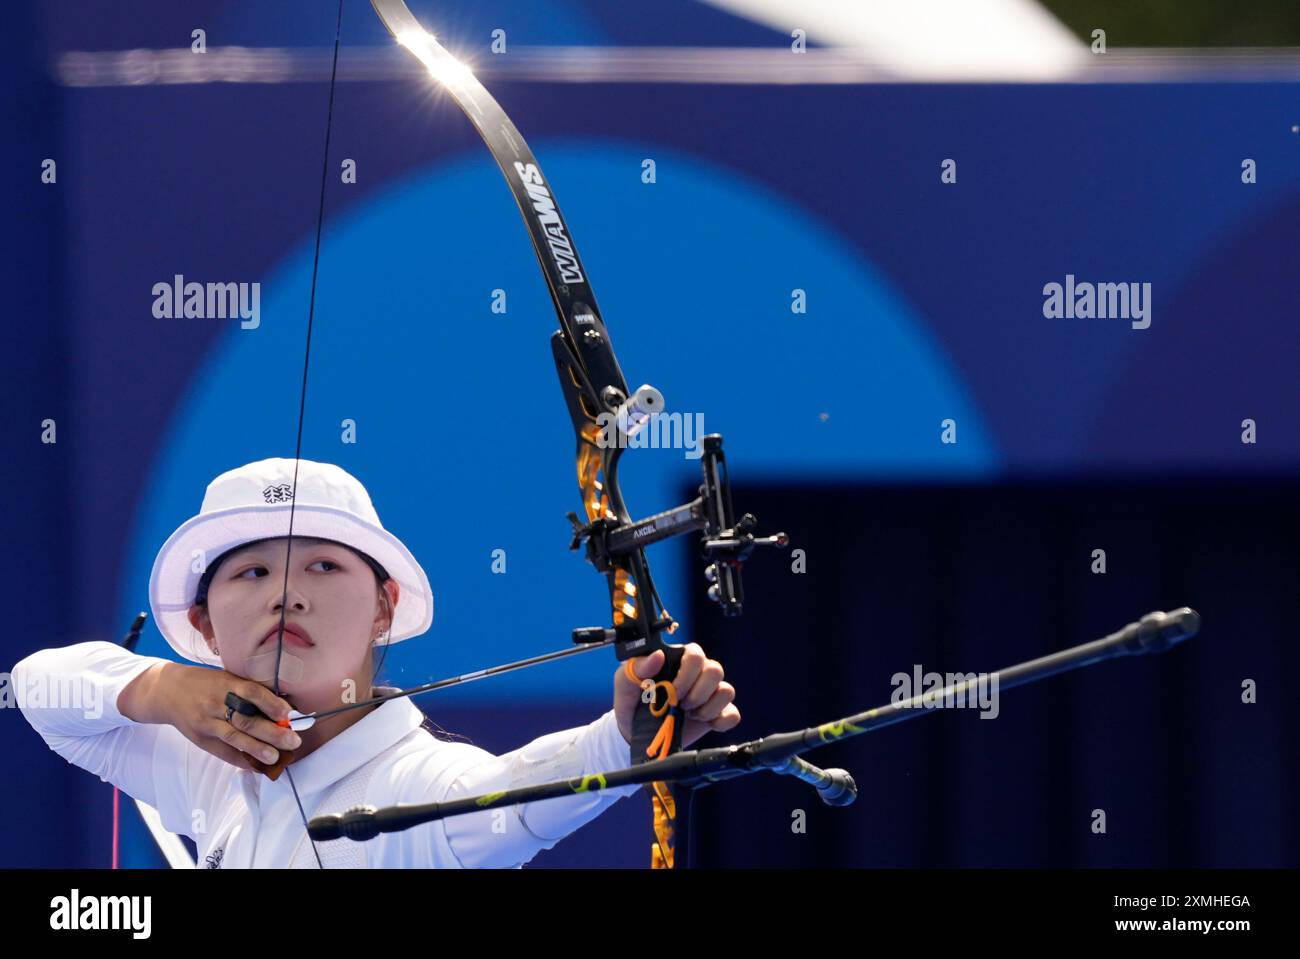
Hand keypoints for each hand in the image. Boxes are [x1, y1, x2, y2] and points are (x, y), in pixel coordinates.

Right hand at [120, 662, 301, 770]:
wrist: (167, 691)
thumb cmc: (207, 683)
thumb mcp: (226, 678)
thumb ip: (249, 691)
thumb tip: (282, 708)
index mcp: (226, 683)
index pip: (252, 692)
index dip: (272, 703)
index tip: (290, 713)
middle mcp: (216, 703)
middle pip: (246, 719)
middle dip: (272, 732)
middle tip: (293, 741)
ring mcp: (207, 722)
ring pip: (234, 738)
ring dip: (257, 749)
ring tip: (276, 758)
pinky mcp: (200, 738)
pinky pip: (222, 752)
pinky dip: (240, 760)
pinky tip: (256, 766)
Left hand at [613, 643, 739, 748]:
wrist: (635, 732)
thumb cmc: (632, 701)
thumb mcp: (626, 682)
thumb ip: (637, 667)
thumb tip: (657, 655)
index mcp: (679, 659)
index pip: (696, 654)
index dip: (687, 675)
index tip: (672, 691)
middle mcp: (698, 673)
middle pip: (715, 671)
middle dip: (696, 693)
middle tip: (679, 705)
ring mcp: (709, 693)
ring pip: (726, 691)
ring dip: (707, 708)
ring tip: (688, 714)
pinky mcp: (717, 714)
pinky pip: (733, 714)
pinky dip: (721, 721)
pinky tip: (705, 724)